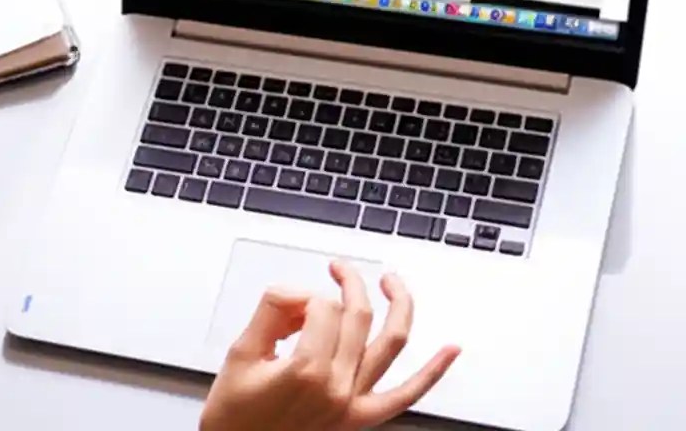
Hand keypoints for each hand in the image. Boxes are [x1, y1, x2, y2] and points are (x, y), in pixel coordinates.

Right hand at [201, 261, 459, 430]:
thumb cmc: (234, 415)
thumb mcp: (240, 353)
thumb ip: (271, 311)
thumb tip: (298, 291)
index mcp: (306, 371)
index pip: (322, 306)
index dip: (303, 296)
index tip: (286, 306)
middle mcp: (336, 387)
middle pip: (356, 316)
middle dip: (349, 283)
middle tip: (338, 269)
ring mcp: (353, 404)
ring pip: (392, 343)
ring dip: (399, 304)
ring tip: (391, 282)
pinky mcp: (360, 419)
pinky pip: (407, 395)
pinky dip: (434, 372)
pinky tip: (452, 349)